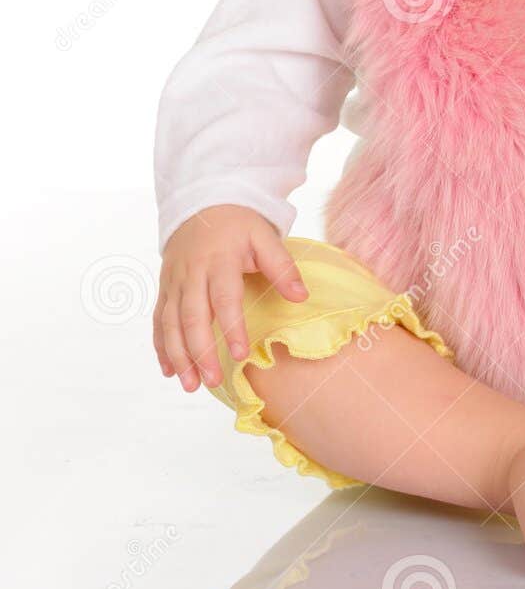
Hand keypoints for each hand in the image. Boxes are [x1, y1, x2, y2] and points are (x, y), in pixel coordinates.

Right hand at [153, 204, 307, 391]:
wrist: (202, 204)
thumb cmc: (239, 225)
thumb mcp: (264, 237)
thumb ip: (282, 266)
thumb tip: (302, 297)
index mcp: (219, 259)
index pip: (224, 298)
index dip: (231, 327)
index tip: (241, 355)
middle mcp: (192, 273)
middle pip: (192, 316)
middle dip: (200, 351)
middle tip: (213, 380)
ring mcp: (174, 281)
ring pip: (170, 323)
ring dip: (178, 355)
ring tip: (191, 385)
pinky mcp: (164, 288)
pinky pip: (158, 320)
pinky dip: (161, 347)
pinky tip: (169, 371)